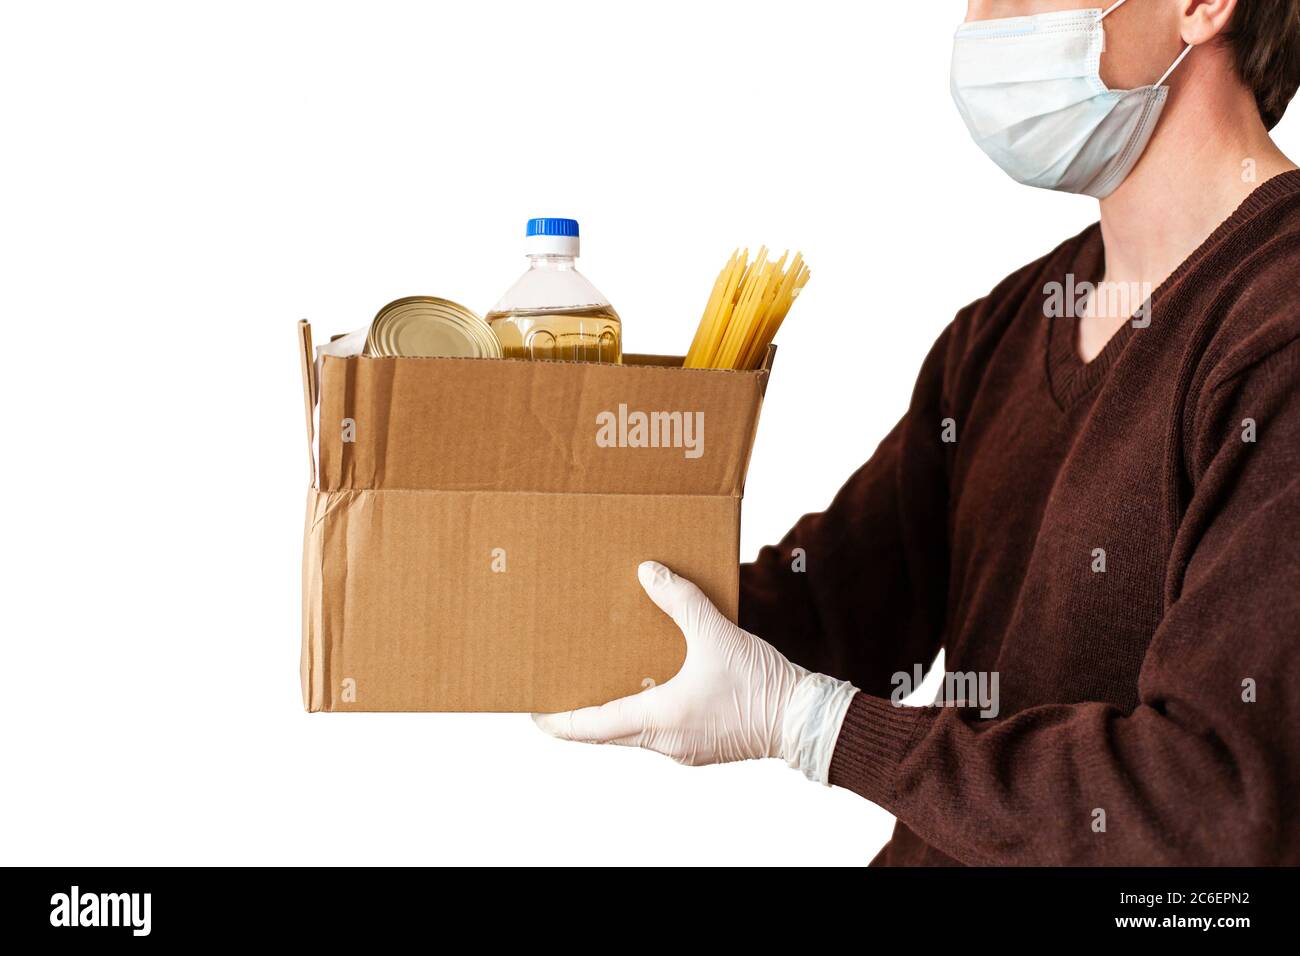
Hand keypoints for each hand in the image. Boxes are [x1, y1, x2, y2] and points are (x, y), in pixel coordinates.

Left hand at [534, 561, 854, 773]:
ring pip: (634, 737)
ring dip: (614, 716)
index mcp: (659, 721)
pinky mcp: (703, 747)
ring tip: (600, 687)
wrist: (807, 719)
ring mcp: (685, 750)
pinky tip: (651, 691)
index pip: (592, 727)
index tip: (535, 711)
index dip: (559, 720)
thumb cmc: (762, 684)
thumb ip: (680, 600)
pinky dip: (644, 717)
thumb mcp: (717, 634)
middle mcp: (666, 743)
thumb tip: (648, 572)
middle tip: (559, 695)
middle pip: (607, 736)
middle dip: (581, 718)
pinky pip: (660, 735)